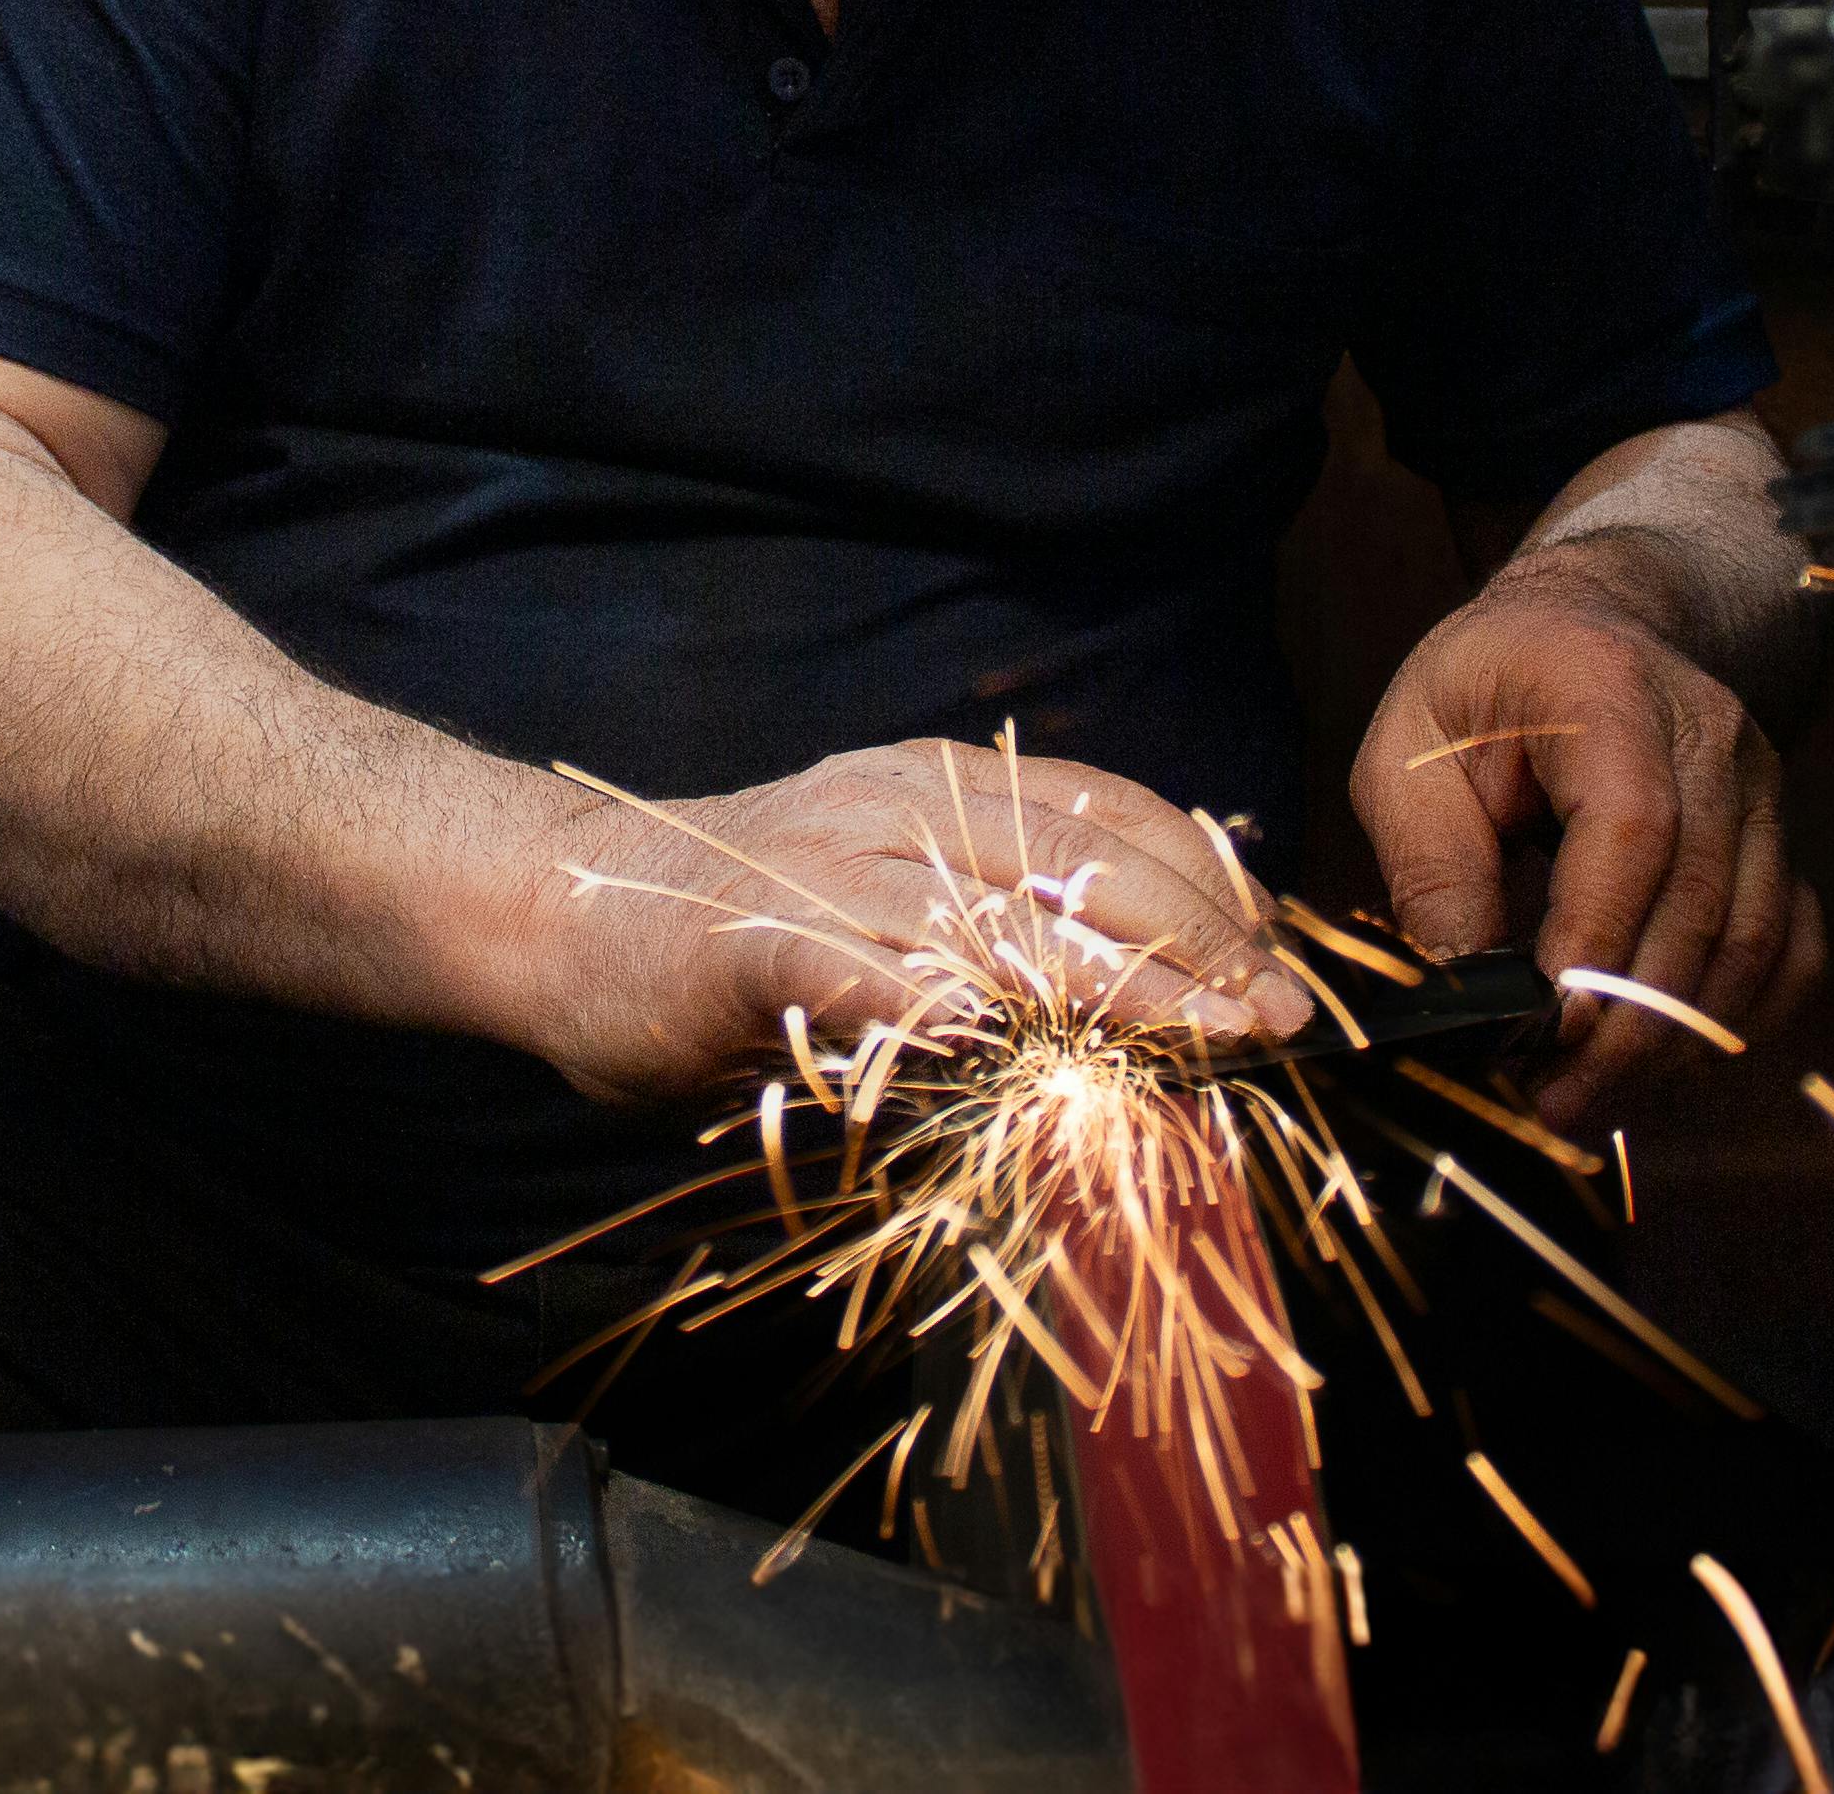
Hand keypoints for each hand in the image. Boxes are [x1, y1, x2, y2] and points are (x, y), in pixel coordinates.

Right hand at [493, 740, 1318, 1105]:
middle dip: (1195, 944)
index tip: (1277, 962)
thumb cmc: (733, 932)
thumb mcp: (885, 908)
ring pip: (993, 916)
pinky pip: (848, 968)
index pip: (1110, 817)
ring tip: (1198, 1037)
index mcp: (941, 791)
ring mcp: (824, 869)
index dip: (1208, 888)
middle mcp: (899, 811)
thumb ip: (991, 935)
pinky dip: (922, 1002)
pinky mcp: (748, 939)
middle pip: (1080, 863)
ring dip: (1109, 982)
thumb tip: (1138, 993)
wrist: (555, 909)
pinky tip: (986, 1041)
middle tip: (1276, 1021)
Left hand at [1351, 591, 1823, 1126]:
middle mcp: (1711, 736)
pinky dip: (1740, 1015)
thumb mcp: (1407, 750)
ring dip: (1677, 1037)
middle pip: (1701, 901)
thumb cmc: (1481, 689)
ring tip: (1593, 1094)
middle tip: (1555, 1099)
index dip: (1598, 937)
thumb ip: (1429, 862)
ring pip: (1752, 939)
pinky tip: (1670, 1056)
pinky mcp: (1777, 838)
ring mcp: (1761, 789)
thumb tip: (1463, 988)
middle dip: (1628, 1022)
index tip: (1546, 1028)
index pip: (1633, 828)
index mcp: (1609, 691)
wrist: (1579, 625)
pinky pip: (1789, 946)